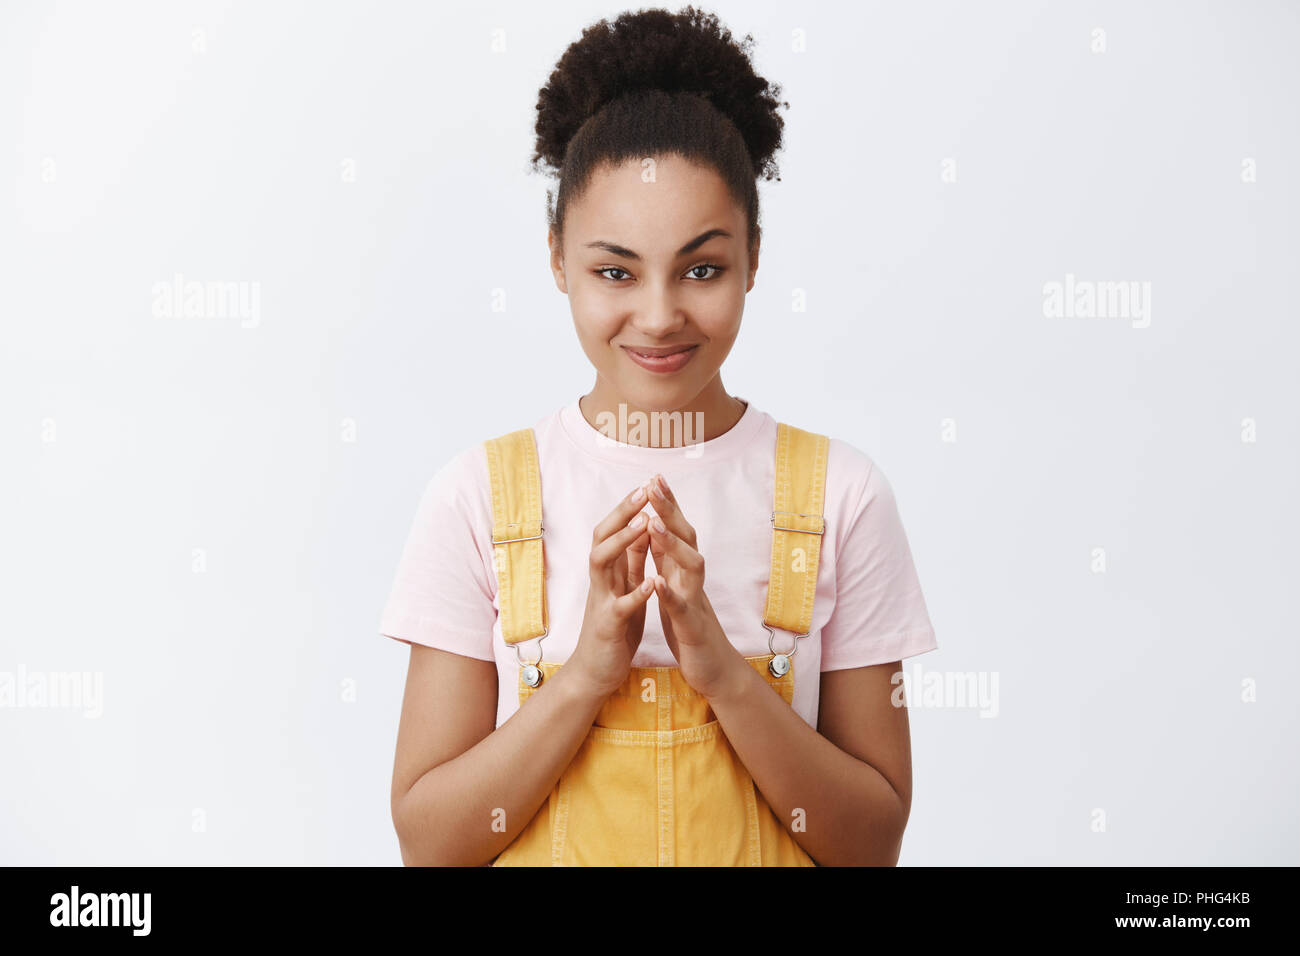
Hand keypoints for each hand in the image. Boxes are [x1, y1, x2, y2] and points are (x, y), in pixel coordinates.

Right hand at [567, 484, 655, 697]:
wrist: (595, 672)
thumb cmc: (613, 627)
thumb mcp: (622, 586)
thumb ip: (629, 558)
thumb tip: (640, 524)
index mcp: (607, 571)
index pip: (611, 529)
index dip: (628, 506)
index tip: (648, 483)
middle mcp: (599, 580)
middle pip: (602, 536)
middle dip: (622, 512)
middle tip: (644, 489)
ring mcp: (600, 601)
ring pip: (601, 563)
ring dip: (622, 541)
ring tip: (644, 524)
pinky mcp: (608, 626)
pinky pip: (619, 606)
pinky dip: (634, 593)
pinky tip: (651, 582)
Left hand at [644, 474, 745, 699]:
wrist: (713, 669)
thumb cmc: (691, 627)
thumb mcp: (677, 587)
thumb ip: (670, 560)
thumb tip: (660, 528)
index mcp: (684, 571)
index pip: (676, 531)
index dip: (666, 505)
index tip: (653, 477)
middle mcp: (693, 580)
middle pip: (686, 538)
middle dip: (670, 510)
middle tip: (655, 483)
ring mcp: (695, 602)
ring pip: (690, 567)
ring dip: (672, 545)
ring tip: (653, 524)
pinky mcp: (691, 628)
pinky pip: (680, 607)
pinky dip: (669, 593)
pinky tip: (656, 581)